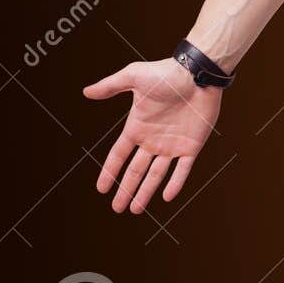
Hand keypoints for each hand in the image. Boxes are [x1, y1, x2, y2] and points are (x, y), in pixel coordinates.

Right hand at [84, 58, 221, 213]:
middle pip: (136, 171)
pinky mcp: (192, 145)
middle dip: (126, 189)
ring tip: (135, 209)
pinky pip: (183, 169)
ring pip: (156, 175)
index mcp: (137, 127)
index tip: (101, 189)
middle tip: (117, 209)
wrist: (198, 73)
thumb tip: (86, 91)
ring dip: (145, 192)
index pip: (118, 154)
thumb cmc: (166, 72)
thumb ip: (111, 86)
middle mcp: (153, 139)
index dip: (110, 171)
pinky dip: (176, 183)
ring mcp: (172, 144)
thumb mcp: (134, 77)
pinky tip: (166, 197)